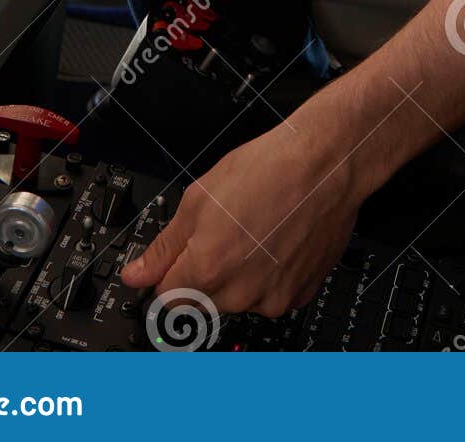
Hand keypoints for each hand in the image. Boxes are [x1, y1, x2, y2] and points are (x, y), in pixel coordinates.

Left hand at [119, 117, 362, 320]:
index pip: (166, 298)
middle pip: (202, 299)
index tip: (172, 263)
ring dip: (238, 276)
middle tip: (222, 230)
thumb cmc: (269, 170)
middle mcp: (239, 294)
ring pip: (238, 298)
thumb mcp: (200, 197)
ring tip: (254, 230)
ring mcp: (273, 298)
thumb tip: (137, 274)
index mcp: (206, 270)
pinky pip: (271, 295)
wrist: (327, 164)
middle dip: (204, 272)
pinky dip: (269, 276)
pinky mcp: (300, 294)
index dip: (166, 274)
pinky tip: (276, 241)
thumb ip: (165, 245)